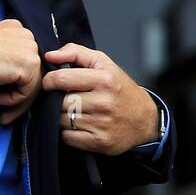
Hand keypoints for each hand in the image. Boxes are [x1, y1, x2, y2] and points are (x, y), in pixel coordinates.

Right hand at [0, 19, 41, 124]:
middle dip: (18, 92)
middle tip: (4, 107)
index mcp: (16, 29)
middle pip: (31, 71)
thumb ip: (5, 55)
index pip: (24, 59)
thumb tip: (13, 76)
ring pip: (32, 83)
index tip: (2, 91)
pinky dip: (12, 100)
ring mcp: (30, 48)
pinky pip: (27, 91)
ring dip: (15, 99)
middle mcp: (26, 35)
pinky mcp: (29, 64)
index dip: (14, 78)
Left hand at [42, 43, 158, 154]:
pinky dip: (68, 132)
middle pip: (59, 101)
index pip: (60, 79)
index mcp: (104, 80)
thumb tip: (49, 55)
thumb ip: (75, 53)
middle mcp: (104, 102)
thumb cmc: (119, 89)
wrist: (145, 121)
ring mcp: (101, 124)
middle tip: (66, 98)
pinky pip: (67, 137)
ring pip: (61, 120)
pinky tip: (79, 125)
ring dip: (62, 116)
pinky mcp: (99, 142)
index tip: (52, 82)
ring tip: (75, 111)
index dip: (49, 80)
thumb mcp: (103, 64)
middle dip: (57, 99)